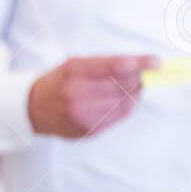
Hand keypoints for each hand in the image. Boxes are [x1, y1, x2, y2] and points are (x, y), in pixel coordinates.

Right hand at [28, 55, 154, 138]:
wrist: (34, 108)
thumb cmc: (60, 81)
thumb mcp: (76, 63)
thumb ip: (106, 63)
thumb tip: (139, 65)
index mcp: (74, 71)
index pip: (115, 66)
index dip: (139, 64)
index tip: (156, 62)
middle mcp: (76, 94)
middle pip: (121, 85)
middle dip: (139, 79)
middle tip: (149, 74)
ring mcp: (82, 115)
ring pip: (123, 103)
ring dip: (135, 94)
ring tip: (138, 86)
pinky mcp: (87, 129)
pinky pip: (117, 117)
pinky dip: (127, 107)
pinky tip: (127, 100)